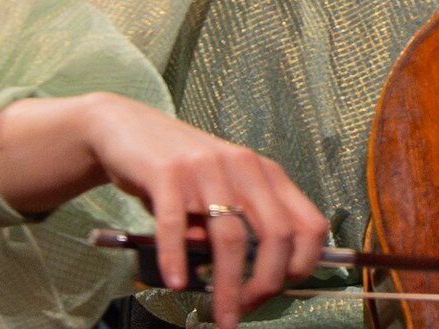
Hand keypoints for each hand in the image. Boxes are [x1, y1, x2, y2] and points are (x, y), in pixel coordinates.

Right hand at [0, 93, 326, 328]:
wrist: (128, 128)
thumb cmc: (180, 171)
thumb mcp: (222, 192)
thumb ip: (240, 227)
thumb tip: (251, 282)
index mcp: (266, 173)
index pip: (310, 224)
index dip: (304, 265)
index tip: (282, 290)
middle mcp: (244, 166)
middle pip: (277, 235)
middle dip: (266, 284)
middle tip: (247, 309)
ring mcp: (206, 168)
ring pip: (231, 238)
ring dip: (228, 286)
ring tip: (221, 315)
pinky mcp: (167, 172)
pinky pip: (176, 225)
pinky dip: (177, 260)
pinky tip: (176, 282)